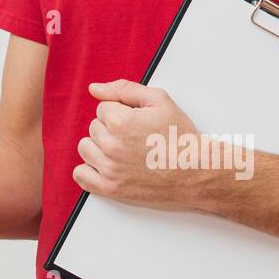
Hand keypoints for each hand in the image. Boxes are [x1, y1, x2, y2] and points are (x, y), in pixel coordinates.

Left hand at [74, 78, 201, 208]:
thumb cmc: (180, 136)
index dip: (120, 112)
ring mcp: (110, 169)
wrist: (197, 171)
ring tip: (123, 150)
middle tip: (134, 137)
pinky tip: (106, 165)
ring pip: (85, 148)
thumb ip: (123, 89)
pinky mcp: (111, 189)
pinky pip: (81, 176)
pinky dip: (89, 170)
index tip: (136, 121)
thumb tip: (95, 89)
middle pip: (93, 127)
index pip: (102, 108)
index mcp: (120, 122)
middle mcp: (112, 146)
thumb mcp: (158, 100)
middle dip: (111, 128)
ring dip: (99, 147)